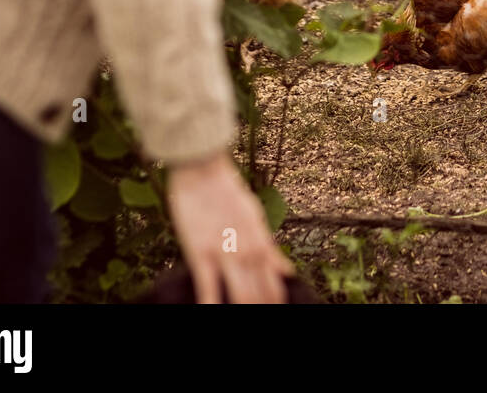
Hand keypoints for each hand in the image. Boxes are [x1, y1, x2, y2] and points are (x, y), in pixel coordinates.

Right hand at [166, 151, 292, 303]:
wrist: (203, 169)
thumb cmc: (227, 192)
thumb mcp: (255, 217)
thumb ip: (269, 247)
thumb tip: (286, 271)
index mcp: (261, 240)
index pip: (275, 281)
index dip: (276, 299)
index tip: (276, 308)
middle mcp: (247, 249)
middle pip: (260, 291)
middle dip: (262, 306)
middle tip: (262, 315)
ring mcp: (225, 251)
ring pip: (241, 292)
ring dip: (245, 307)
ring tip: (245, 317)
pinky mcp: (200, 251)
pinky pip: (208, 285)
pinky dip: (211, 302)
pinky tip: (211, 311)